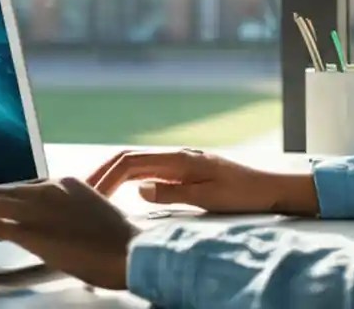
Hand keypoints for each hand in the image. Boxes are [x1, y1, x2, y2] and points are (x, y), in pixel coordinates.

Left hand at [0, 177, 137, 289]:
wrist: (128, 250)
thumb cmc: (121, 242)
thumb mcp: (97, 218)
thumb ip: (78, 217)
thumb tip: (72, 232)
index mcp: (69, 183)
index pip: (33, 186)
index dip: (18, 199)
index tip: (12, 208)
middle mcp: (50, 188)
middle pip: (11, 191)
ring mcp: (37, 207)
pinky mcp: (27, 229)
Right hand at [87, 148, 318, 216]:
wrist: (271, 187)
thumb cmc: (244, 193)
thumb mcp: (208, 197)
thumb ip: (172, 193)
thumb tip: (139, 189)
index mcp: (180, 159)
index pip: (131, 163)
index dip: (107, 176)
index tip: (90, 192)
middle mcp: (178, 156)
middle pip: (130, 160)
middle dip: (104, 173)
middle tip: (82, 190)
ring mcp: (182, 162)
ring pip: (139, 165)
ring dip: (116, 175)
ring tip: (96, 191)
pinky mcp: (187, 170)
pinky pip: (151, 171)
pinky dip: (132, 179)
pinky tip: (126, 191)